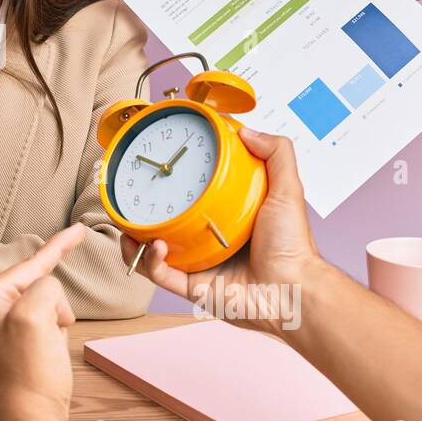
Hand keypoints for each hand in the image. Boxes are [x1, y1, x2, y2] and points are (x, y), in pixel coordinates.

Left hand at [0, 223, 94, 420]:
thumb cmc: (26, 379)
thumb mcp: (37, 316)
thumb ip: (44, 287)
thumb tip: (49, 298)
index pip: (28, 263)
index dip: (58, 247)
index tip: (76, 231)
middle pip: (37, 287)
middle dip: (55, 306)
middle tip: (53, 334)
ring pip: (43, 310)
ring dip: (55, 325)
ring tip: (45, 355)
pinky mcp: (11, 353)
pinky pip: (42, 331)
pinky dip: (53, 340)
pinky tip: (47, 362)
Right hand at [121, 128, 322, 334]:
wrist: (294, 290)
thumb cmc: (293, 247)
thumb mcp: (287, 190)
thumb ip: (276, 154)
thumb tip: (247, 130)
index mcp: (226, 218)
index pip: (193, 197)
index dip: (173, 184)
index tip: (159, 168)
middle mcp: (209, 241)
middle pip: (166, 223)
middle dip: (142, 212)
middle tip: (128, 198)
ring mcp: (198, 264)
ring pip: (153, 250)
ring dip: (135, 237)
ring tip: (128, 222)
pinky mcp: (192, 287)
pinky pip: (160, 274)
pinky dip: (149, 260)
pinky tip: (154, 244)